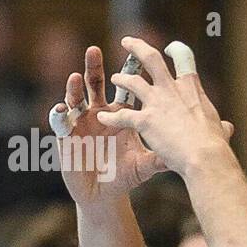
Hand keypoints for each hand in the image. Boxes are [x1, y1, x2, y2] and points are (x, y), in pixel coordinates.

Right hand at [50, 45, 165, 204]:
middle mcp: (98, 115)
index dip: (128, 70)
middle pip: (95, 85)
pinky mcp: (66, 139)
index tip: (133, 52)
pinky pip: (60, 124)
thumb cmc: (124, 177)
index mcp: (121, 115)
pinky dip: (59, 116)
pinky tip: (61, 110)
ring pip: (75, 100)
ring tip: (74, 78)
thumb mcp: (147, 164)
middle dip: (93, 67)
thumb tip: (186, 148)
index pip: (125, 87)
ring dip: (73, 89)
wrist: (103, 196)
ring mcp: (80, 125)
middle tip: (93, 50)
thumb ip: (162, 155)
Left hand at [96, 36, 234, 176]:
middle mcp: (172, 90)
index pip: (184, 60)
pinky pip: (121, 115)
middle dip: (137, 48)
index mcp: (191, 88)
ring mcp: (157, 102)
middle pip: (152, 59)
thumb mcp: (218, 128)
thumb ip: (219, 125)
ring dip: (121, 79)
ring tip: (114, 78)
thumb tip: (227, 128)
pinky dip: (110, 116)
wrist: (204, 155)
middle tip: (126, 41)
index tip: (169, 47)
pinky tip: (102, 118)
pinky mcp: (144, 119)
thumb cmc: (214, 144)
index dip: (176, 51)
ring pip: (132, 82)